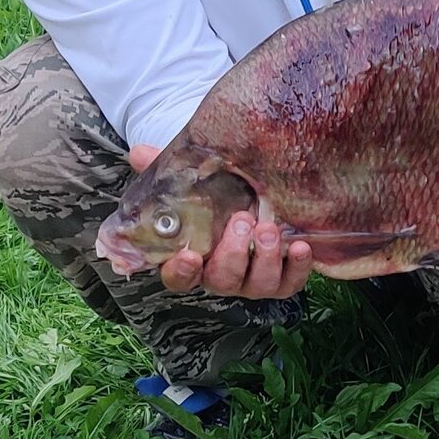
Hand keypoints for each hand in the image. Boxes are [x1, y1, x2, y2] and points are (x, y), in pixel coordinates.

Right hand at [128, 145, 313, 298]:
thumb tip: (138, 153)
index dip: (181, 272)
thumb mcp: (194, 184)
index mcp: (193, 259)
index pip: (178, 278)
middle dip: (232, 254)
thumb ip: (165, 171)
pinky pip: (291, 282)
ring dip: (264, 258)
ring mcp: (254, 281)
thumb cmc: (219, 199)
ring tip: (269, 228)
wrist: (261, 200)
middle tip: (241, 222)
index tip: (189, 256)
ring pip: (258, 285)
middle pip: (221, 281)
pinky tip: (299, 246)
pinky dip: (297, 267)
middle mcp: (222, 275)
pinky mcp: (284, 280)